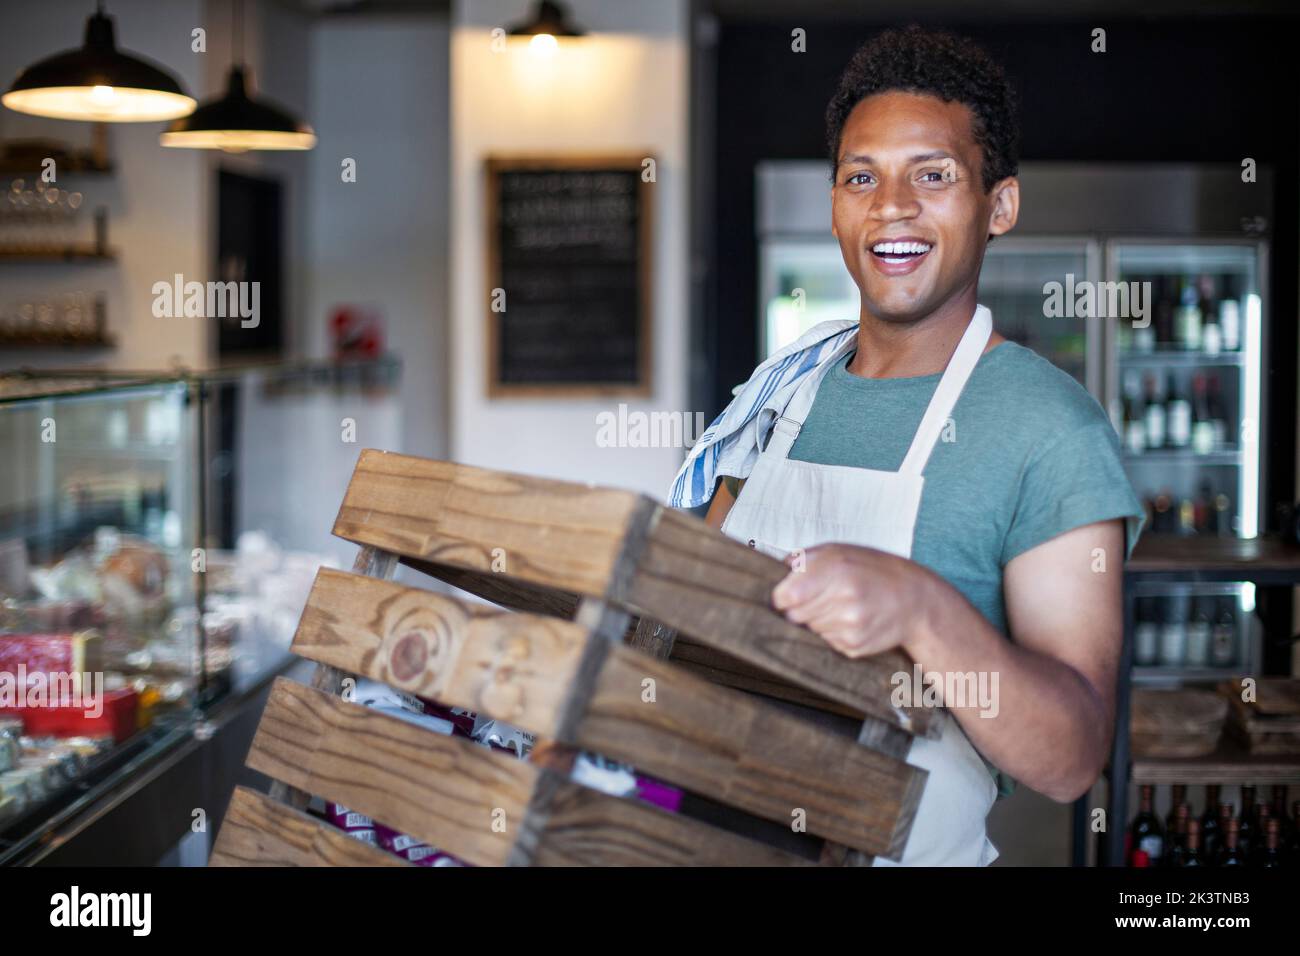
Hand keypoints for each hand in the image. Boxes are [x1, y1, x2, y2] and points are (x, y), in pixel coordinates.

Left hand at [771, 543, 936, 657]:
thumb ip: (803, 559)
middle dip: (799, 609)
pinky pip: (825, 642)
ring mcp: (849, 626)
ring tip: (839, 607)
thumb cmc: (873, 571)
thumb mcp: (839, 551)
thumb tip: (774, 573)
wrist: (915, 599)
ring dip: (816, 621)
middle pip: (792, 616)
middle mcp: (843, 598)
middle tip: (819, 598)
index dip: (782, 597)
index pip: (784, 596)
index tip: (787, 595)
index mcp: (834, 569)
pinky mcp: (854, 646)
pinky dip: (832, 633)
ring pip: (808, 630)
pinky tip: (851, 620)